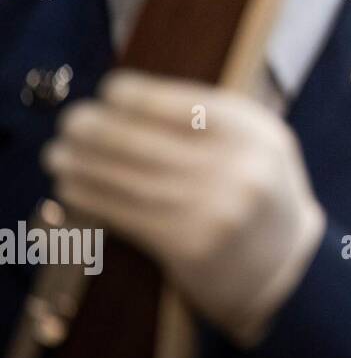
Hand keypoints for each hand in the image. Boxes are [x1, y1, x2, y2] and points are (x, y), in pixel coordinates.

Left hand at [42, 71, 325, 347]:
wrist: (286, 267)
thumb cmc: (263, 193)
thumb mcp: (262, 144)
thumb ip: (217, 117)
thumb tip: (136, 98)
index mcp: (256, 134)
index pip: (185, 104)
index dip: (139, 96)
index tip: (109, 90)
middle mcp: (237, 169)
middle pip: (148, 142)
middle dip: (97, 129)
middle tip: (70, 121)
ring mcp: (212, 210)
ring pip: (129, 179)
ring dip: (84, 165)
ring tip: (58, 154)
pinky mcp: (188, 245)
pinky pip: (126, 214)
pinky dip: (92, 199)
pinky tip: (72, 188)